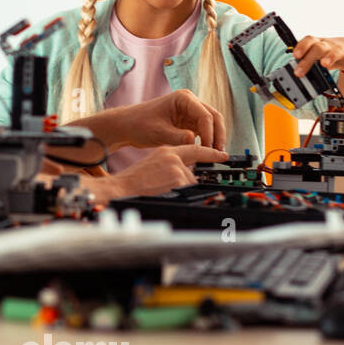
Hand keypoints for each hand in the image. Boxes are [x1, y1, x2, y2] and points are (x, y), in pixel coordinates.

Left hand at [84, 90, 226, 152]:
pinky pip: (203, 132)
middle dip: (217, 136)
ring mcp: (190, 113)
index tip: (209, 149)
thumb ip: (177, 137)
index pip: (205, 115)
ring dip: (214, 139)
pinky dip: (206, 141)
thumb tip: (194, 142)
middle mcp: (190, 103)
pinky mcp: (188, 123)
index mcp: (183, 98)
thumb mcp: (158, 132)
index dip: (210, 133)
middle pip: (213, 118)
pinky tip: (205, 154)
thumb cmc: (138, 124)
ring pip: (211, 125)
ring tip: (214, 156)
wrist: (127, 127)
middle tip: (218, 154)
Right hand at [88, 144, 228, 201]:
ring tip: (160, 190)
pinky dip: (178, 195)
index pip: (194, 149)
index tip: (222, 155)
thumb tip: (187, 173)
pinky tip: (162, 193)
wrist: (121, 188)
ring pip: (190, 183)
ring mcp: (176, 168)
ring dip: (180, 190)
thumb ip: (171, 165)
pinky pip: (187, 190)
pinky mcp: (178, 179)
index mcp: (166, 151)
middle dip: (186, 183)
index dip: (210, 153)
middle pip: (193, 172)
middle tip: (170, 186)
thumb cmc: (133, 182)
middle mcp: (173, 157)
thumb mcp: (153, 166)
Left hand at [293, 36, 343, 75]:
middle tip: (299, 72)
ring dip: (330, 56)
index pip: (308, 41)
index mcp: (318, 43)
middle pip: (318, 48)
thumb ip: (307, 61)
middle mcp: (329, 45)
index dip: (301, 47)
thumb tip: (296, 70)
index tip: (295, 56)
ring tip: (325, 64)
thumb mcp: (317, 55)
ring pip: (336, 51)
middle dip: (308, 60)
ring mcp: (342, 50)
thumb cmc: (330, 52)